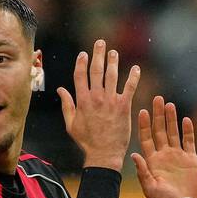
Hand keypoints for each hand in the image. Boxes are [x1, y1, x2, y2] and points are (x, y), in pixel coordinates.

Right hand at [56, 39, 140, 170]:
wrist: (103, 154)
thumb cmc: (87, 142)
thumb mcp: (71, 124)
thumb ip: (66, 105)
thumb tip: (60, 90)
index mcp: (82, 101)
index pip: (80, 75)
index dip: (81, 62)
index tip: (84, 54)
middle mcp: (96, 98)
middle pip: (96, 70)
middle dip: (98, 54)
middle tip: (100, 43)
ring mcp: (111, 101)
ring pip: (112, 75)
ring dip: (113, 61)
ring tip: (114, 52)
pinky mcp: (124, 106)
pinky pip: (130, 87)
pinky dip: (133, 76)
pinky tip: (136, 68)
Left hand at [132, 95, 196, 197]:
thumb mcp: (151, 188)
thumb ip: (143, 171)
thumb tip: (134, 154)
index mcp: (152, 161)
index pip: (146, 138)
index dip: (144, 125)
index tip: (142, 111)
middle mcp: (163, 155)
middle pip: (159, 131)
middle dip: (158, 115)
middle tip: (157, 98)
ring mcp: (177, 156)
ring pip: (173, 133)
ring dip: (171, 119)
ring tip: (169, 104)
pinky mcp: (191, 159)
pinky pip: (189, 141)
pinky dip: (188, 130)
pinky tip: (185, 119)